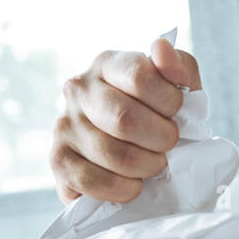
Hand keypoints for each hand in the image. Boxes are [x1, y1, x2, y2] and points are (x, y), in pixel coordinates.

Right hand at [50, 36, 201, 204]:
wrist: (139, 161)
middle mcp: (78, 88)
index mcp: (108, 63)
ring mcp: (63, 124)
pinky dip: (122, 189)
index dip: (170, 102)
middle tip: (169, 145)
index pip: (140, 76)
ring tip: (154, 164)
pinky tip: (134, 185)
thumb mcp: (181, 89)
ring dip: (146, 166)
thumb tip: (161, 49)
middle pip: (124, 118)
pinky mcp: (57, 160)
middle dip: (160, 138)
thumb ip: (179, 66)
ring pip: (112, 153)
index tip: (178, 114)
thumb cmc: (161, 119)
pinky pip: (92, 181)